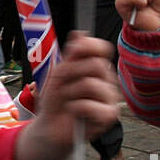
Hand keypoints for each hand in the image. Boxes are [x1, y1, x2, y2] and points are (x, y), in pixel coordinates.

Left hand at [14, 34, 122, 159]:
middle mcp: (107, 81)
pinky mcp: (109, 116)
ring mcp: (110, 98)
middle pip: (96, 64)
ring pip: (91, 84)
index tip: (73, 51)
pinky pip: (90, 105)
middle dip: (71, 72)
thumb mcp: (59, 73)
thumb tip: (80, 33)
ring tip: (68, 100)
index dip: (88, 46)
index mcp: (97, 67)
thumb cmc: (56, 100)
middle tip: (61, 83)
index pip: (103, 48)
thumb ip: (71, 54)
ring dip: (70, 92)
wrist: (50, 126)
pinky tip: (74, 111)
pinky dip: (75, 108)